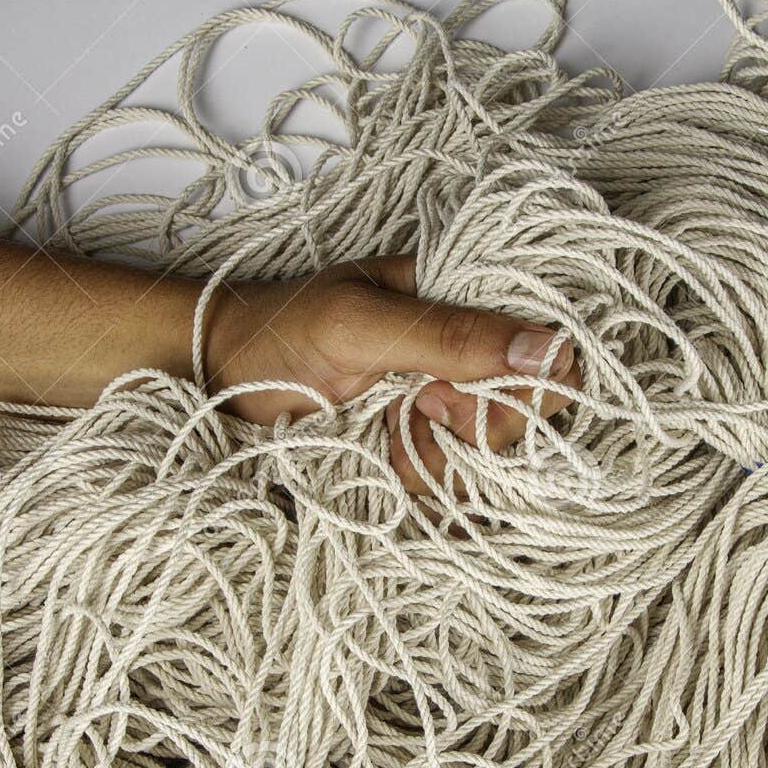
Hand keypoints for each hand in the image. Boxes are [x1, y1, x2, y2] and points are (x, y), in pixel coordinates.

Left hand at [207, 256, 577, 493]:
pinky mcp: (422, 437)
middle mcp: (466, 346)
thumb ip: (451, 336)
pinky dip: (422, 473)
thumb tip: (551, 347)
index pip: (551, 344)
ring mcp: (446, 395)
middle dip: (477, 424)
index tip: (463, 394)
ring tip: (391, 429)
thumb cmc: (280, 332)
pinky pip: (455, 474)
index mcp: (464, 293)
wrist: (216, 376)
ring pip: (492, 451)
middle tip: (418, 407)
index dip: (527, 384)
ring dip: (442, 455)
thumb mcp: (362, 326)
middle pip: (529, 408)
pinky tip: (386, 453)